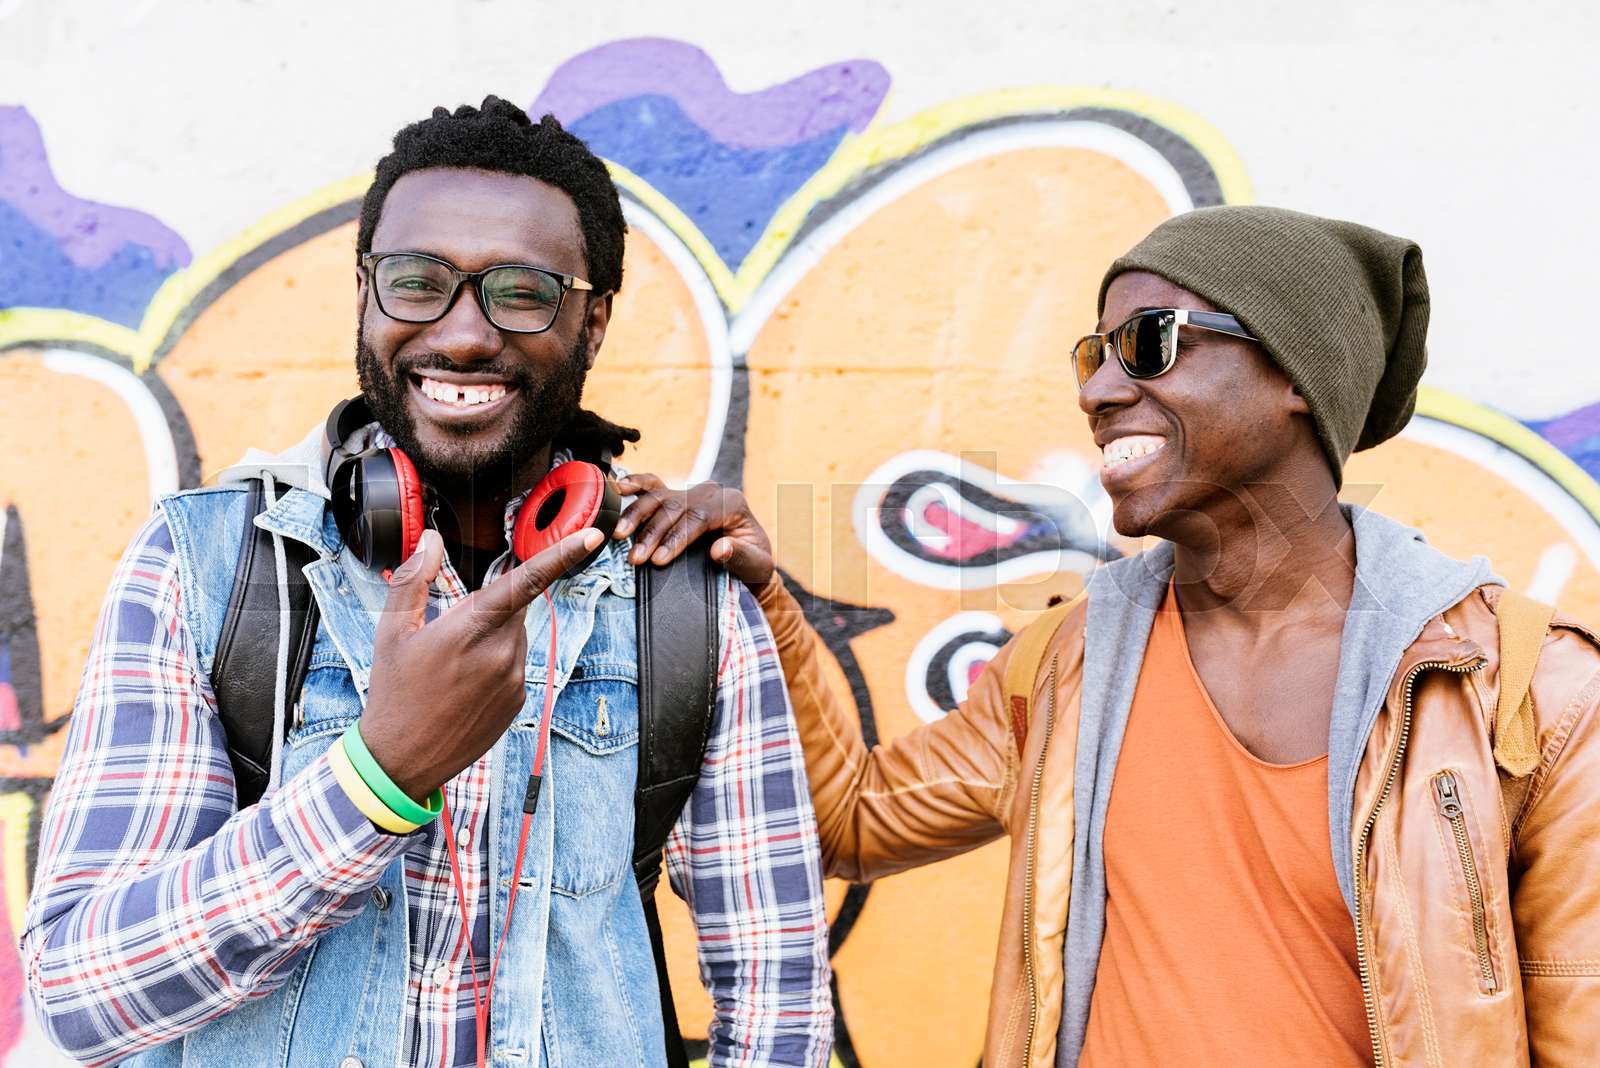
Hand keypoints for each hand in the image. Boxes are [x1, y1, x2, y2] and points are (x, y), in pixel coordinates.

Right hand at [359, 527, 603, 799]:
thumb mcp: (392, 631)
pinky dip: (496, 663)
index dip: (560, 554)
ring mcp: (514, 679)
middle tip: (450, 633)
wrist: (402, 758)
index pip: (524, 581)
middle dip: (490, 608)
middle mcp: (501, 652)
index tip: (590, 537)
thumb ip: (414, 579)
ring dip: (492, 637)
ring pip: (514, 636)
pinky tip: (465, 685)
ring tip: (452, 666)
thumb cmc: (394, 693)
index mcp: (471, 629)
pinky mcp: (519, 700)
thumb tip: (431, 540)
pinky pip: (515, 665)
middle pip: (514, 607)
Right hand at [613, 474, 774, 587]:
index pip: (699, 517)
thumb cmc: (754, 564)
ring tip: (620, 535)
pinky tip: (620, 488)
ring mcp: (692, 492)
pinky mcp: (679, 497)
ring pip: (660, 496)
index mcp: (732, 503)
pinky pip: (655, 485)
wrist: (749, 562)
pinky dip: (637, 485)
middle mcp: (711, 492)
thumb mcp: (757, 565)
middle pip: (675, 507)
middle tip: (636, 557)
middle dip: (653, 533)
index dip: (676, 538)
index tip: (659, 559)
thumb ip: (741, 556)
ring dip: (637, 515)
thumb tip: (720, 549)